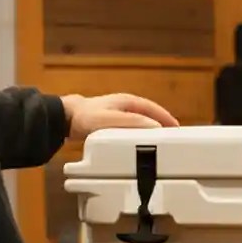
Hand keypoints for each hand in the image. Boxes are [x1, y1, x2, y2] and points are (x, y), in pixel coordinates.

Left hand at [62, 93, 179, 139]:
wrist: (65, 118)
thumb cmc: (85, 117)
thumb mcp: (111, 120)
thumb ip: (133, 123)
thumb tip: (155, 127)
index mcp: (128, 101)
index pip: (154, 110)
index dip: (166, 119)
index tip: (177, 129)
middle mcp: (125, 104)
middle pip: (150, 114)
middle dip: (162, 123)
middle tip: (172, 136)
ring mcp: (118, 112)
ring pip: (141, 120)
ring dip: (151, 128)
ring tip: (158, 140)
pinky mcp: (111, 121)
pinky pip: (131, 126)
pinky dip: (139, 133)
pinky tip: (138, 141)